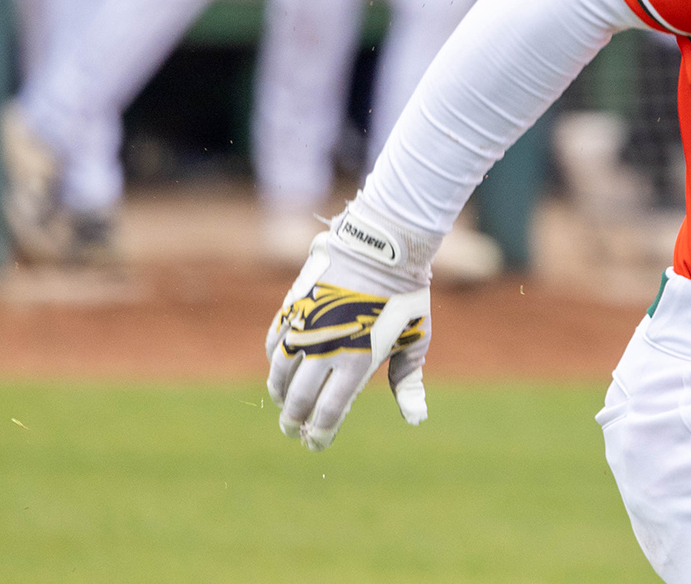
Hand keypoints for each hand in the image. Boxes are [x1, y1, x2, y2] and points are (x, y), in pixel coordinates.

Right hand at [265, 204, 435, 450]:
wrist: (382, 248)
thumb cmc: (405, 297)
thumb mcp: (416, 340)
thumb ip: (409, 381)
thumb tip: (416, 418)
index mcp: (357, 362)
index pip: (330, 410)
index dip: (320, 432)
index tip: (315, 443)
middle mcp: (326, 349)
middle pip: (299, 398)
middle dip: (293, 420)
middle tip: (293, 431)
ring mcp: (305, 328)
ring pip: (279, 372)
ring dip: (278, 393)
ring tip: (282, 404)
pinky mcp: (293, 309)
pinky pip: (274, 343)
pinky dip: (274, 361)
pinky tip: (279, 369)